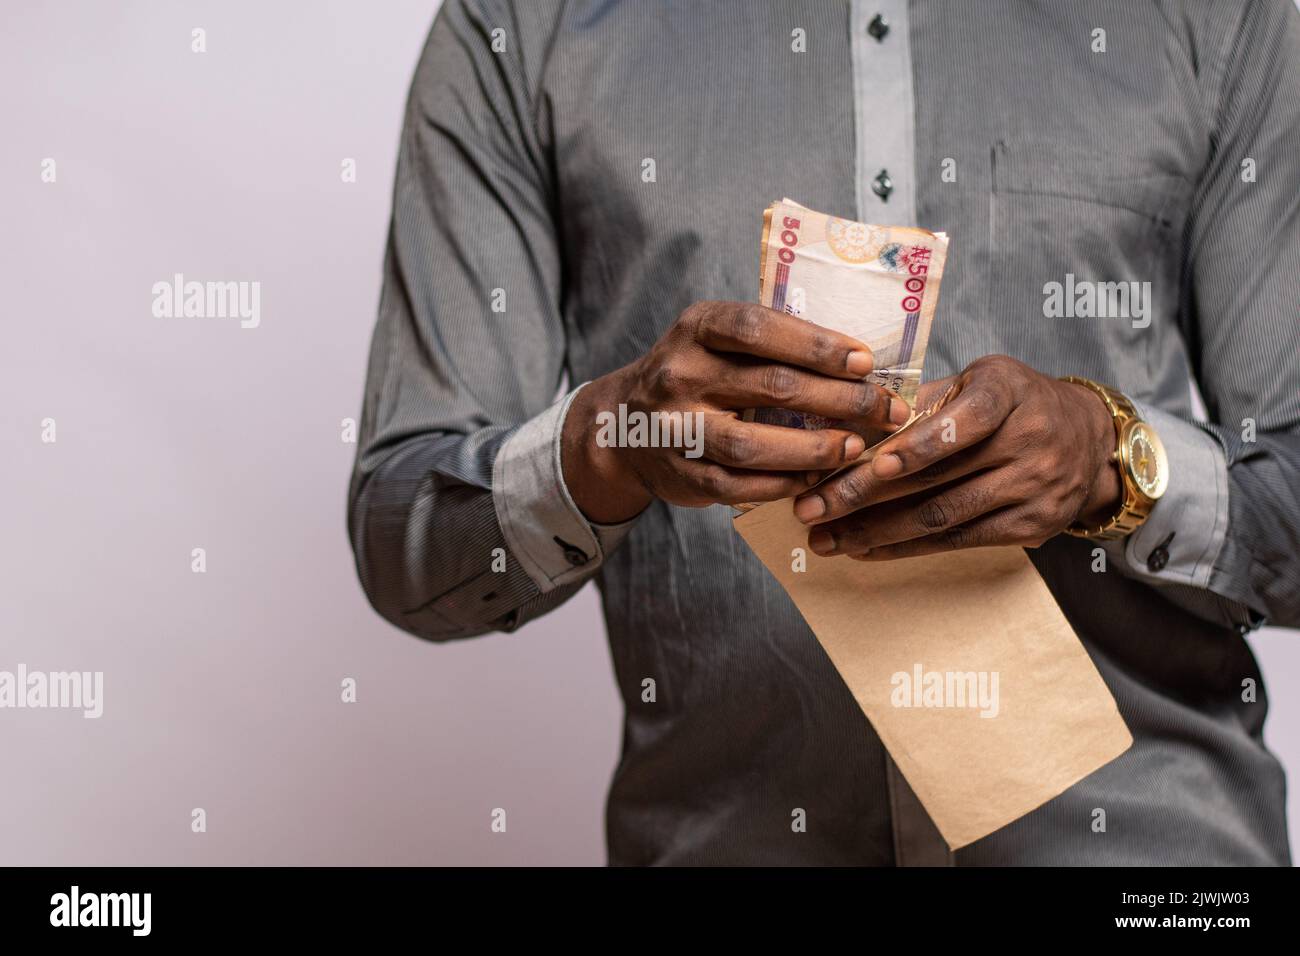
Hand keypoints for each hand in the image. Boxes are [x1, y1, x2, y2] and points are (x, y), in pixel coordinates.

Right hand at [562, 301, 910, 522]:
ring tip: (855, 447)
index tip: (866, 362)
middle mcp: (679, 374)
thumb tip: (861, 360)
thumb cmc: (696, 376)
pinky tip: (817, 478)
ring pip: (752, 444)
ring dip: (814, 448)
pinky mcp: (681, 475)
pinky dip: (784, 484)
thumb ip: (771, 343)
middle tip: (886, 410)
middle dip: (839, 399)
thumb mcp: (716, 341)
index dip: (817, 345)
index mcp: (695, 328)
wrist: (622, 425)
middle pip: (769, 386)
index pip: (759, 329)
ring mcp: (676, 428)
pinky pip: (739, 486)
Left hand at [792, 355, 1121, 558]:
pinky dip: (905, 547)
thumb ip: (924, 400)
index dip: (918, 446)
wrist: (1089, 441)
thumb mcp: (979, 380)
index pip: (963, 423)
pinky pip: (957, 542)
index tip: (872, 462)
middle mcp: (1028, 442)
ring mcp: (1033, 489)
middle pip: (936, 477)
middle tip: (811, 507)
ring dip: (875, 532)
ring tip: (824, 537)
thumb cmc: (1015, 403)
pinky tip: (865, 549)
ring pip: (941, 517)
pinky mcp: (1030, 528)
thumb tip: (852, 420)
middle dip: (864, 496)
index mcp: (1008, 393)